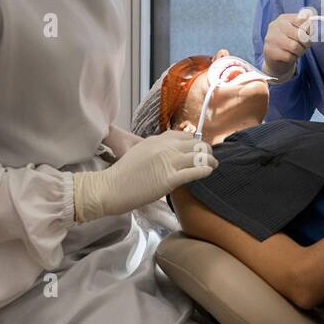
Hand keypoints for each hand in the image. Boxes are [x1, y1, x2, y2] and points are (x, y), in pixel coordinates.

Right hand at [73, 131, 216, 222]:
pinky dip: (205, 171)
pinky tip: (208, 172)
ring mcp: (167, 162)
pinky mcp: (169, 179)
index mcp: (156, 140)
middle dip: (206, 150)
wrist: (109, 188)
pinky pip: (194, 172)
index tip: (198, 148)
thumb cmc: (122, 175)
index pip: (184, 135)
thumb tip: (169, 153)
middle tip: (210, 158)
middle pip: (195, 144)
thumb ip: (155, 151)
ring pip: (199, 156)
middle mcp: (164, 147)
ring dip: (209, 160)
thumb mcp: (139, 153)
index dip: (194, 142)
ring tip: (213, 165)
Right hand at [262, 8, 314, 78]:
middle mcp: (275, 26)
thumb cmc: (289, 40)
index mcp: (283, 18)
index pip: (301, 19)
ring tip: (298, 50)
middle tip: (305, 45)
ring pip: (294, 47)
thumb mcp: (296, 29)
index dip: (308, 28)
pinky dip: (293, 58)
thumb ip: (304, 25)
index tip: (308, 33)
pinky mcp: (270, 51)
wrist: (274, 55)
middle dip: (306, 42)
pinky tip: (290, 55)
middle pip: (299, 34)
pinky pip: (289, 56)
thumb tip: (312, 21)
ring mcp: (271, 39)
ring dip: (300, 51)